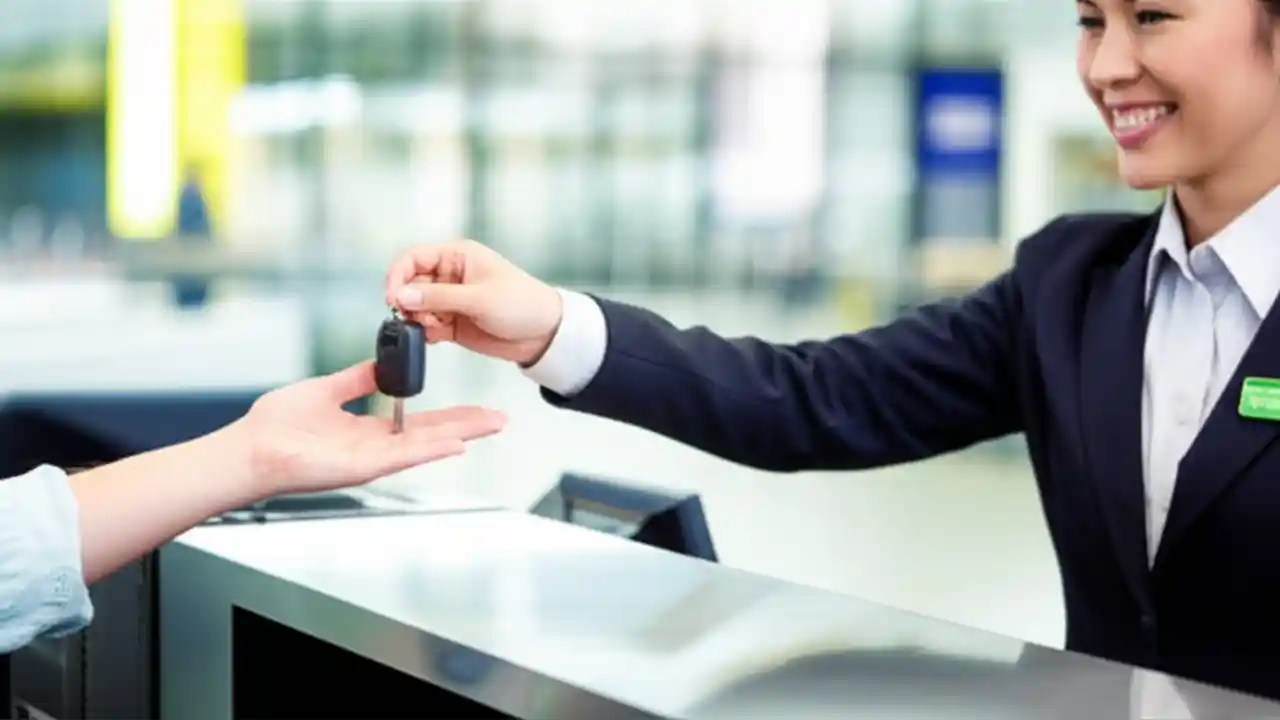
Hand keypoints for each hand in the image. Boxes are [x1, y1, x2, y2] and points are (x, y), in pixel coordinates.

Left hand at [232, 359, 506, 495]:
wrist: (249, 448)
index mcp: (367, 431)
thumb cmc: (275, 426)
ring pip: (427, 446)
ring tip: (492, 426)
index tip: (476, 408)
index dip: (450, 416)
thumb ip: (355, 380)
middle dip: (469, 427)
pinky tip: (457, 444)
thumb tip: (378, 364)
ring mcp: (371, 460)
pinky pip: (403, 456)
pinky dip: (432, 450)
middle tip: (501, 418)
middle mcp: (375, 448)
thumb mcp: (325, 390)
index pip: (419, 423)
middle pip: (433, 436)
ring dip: (462, 436)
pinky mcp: (362, 468)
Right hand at [385, 239, 562, 364]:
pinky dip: (424, 332)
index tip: (394, 297)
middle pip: (410, 284)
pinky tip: (435, 336)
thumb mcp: (480, 298)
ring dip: (417, 319)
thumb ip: (439, 297)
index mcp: (457, 257)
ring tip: (434, 326)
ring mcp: (450, 300)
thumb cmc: (523, 303)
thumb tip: (402, 296)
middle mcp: (449, 276)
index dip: (398, 275)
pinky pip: (426, 325)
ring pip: (416, 307)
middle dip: (408, 302)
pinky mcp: (452, 322)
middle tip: (416, 317)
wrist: (544, 334)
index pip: (414, 258)